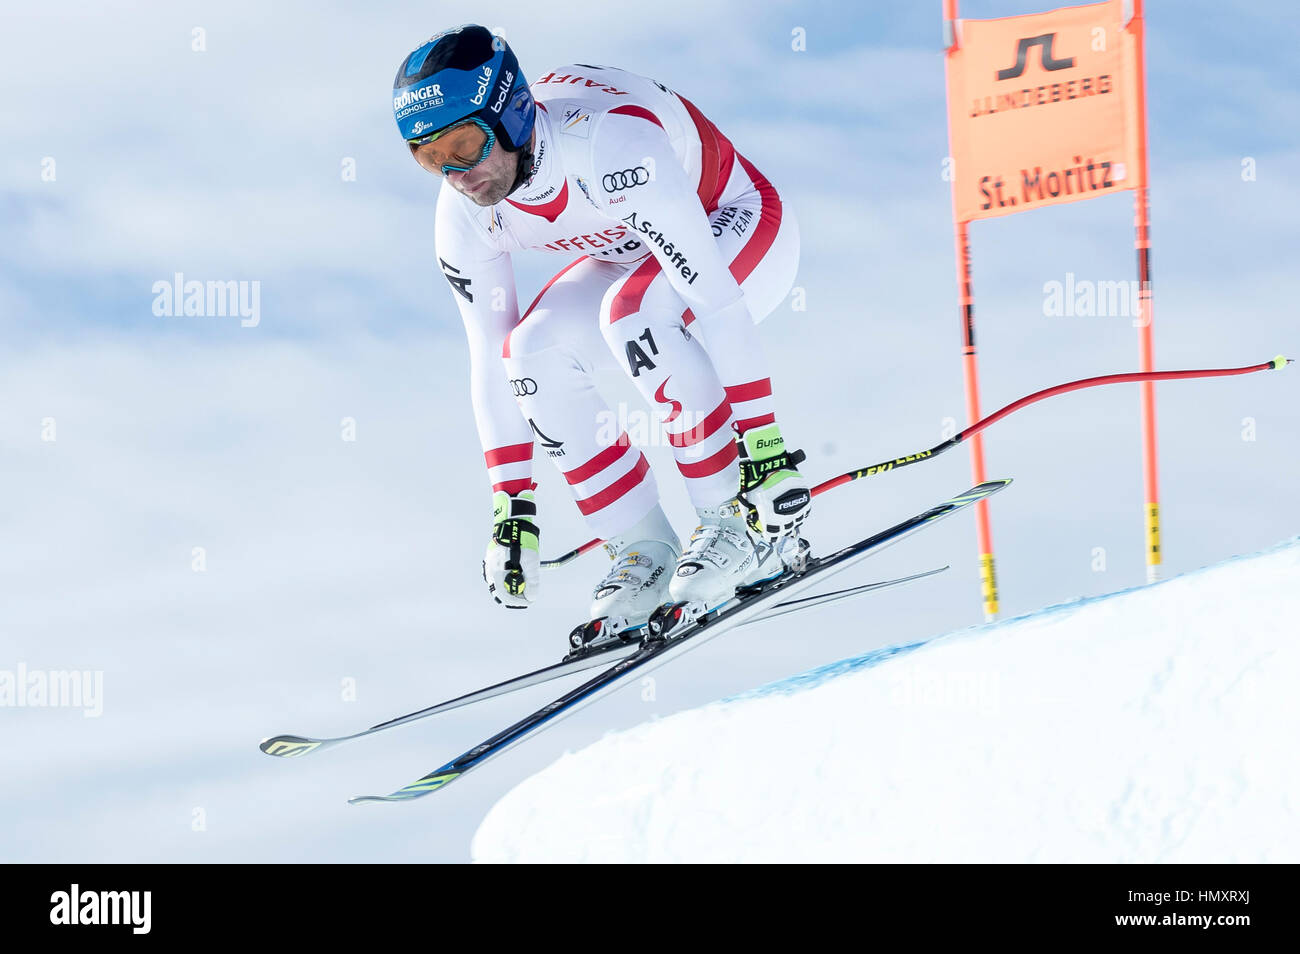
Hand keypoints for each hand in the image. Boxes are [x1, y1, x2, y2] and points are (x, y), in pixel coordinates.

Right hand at [482, 489, 539, 607]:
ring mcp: (490, 563)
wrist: (513, 519)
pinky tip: (518, 574)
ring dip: (512, 586)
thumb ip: (532, 580)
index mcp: (497, 572)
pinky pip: (499, 573)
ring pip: (499, 583)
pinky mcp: (493, 557)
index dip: (518, 601)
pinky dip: (509, 578)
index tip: (529, 601)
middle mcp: (490, 569)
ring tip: (525, 585)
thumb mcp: (531, 561)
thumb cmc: (521, 540)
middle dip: (515, 595)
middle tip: (528, 595)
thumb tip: (532, 596)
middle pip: (500, 591)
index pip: (504, 596)